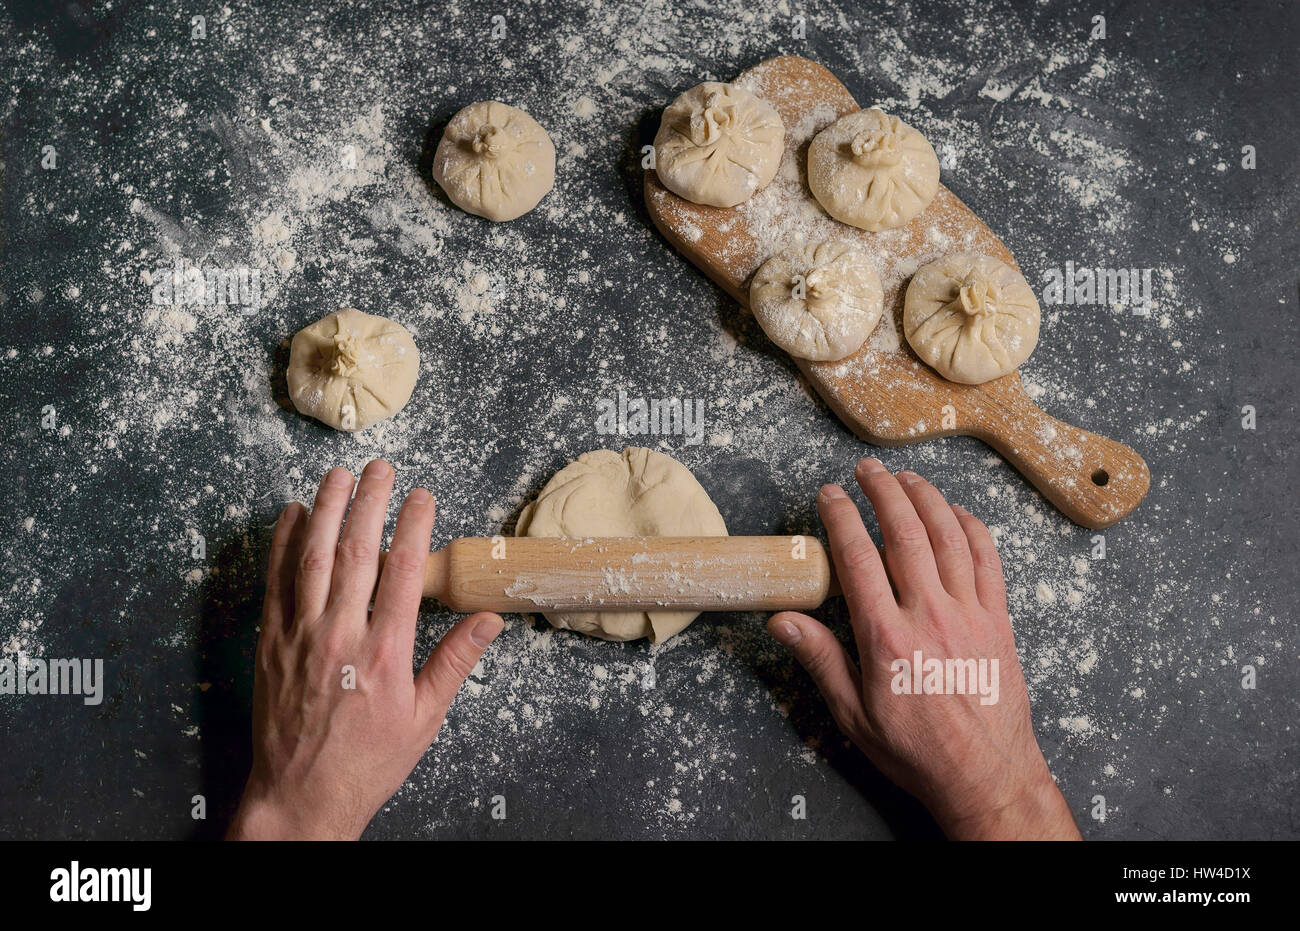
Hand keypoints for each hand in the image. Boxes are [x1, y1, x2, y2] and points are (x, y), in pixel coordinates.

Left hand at [228, 460, 503, 839]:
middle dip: (370, 502)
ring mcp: (300, 635)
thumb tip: (490, 620)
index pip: (402, 571)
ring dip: (327, 509)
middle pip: (356, 552)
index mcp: (384, 652)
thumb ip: (455, 662)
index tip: (421, 496)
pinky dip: (282, 544)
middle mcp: (340, 635)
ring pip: (312, 557)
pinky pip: (275, 581)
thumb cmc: (367, 761)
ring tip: (339, 475)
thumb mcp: (425, 717)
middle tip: (380, 468)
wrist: (302, 796)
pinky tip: (293, 515)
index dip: (413, 525)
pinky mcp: (270, 643)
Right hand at [768, 458, 1079, 839]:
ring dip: (927, 498)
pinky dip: (973, 528)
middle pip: (905, 532)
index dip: (841, 517)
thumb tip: (781, 621)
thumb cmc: (916, 751)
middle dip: (883, 491)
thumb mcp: (853, 714)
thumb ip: (819, 659)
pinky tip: (958, 513)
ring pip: (949, 537)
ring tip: (908, 477)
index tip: (829, 494)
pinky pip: (989, 560)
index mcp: (886, 638)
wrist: (985, 776)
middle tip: (867, 469)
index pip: (857, 557)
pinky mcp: (999, 621)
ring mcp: (970, 614)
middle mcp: (930, 616)